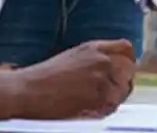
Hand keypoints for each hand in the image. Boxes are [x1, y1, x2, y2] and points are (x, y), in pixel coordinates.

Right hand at [13, 40, 135, 118]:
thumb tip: (112, 69)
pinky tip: (90, 110)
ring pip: (124, 89)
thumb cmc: (42, 78)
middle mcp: (102, 59)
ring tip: (96, 102)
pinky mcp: (99, 96)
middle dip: (123, 81)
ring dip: (114, 97)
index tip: (125, 71)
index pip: (126, 49)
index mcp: (94, 47)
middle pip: (129, 69)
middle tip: (111, 92)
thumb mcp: (72, 58)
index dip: (128, 61)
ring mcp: (102, 77)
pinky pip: (114, 105)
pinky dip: (106, 109)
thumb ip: (94, 59)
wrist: (27, 91)